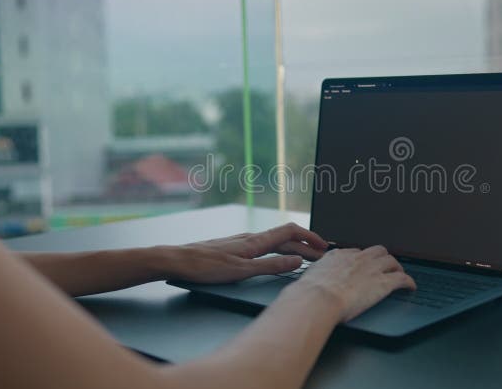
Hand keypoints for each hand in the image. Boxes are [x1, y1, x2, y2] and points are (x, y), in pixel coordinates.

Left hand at [160, 222, 327, 283]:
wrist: (177, 260)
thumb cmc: (206, 266)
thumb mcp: (241, 271)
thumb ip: (271, 266)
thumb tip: (297, 259)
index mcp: (255, 241)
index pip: (290, 231)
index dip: (309, 237)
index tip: (324, 246)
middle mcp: (251, 238)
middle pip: (285, 237)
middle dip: (305, 244)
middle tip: (322, 256)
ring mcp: (242, 242)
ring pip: (274, 241)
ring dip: (293, 247)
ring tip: (305, 256)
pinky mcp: (234, 248)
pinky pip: (264, 246)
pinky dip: (278, 250)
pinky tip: (277, 257)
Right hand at [290, 246, 415, 321]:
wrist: (318, 297)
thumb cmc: (309, 292)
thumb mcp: (309, 278)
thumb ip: (314, 277)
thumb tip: (309, 283)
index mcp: (338, 256)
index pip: (354, 252)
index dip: (361, 259)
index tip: (361, 264)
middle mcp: (357, 258)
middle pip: (376, 250)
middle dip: (381, 257)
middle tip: (383, 266)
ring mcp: (372, 269)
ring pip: (392, 260)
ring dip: (396, 267)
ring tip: (398, 273)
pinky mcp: (383, 283)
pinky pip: (402, 278)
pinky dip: (408, 282)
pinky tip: (411, 287)